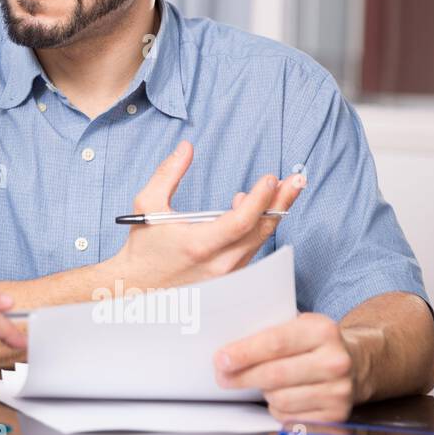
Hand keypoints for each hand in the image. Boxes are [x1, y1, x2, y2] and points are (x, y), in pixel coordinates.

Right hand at [109, 140, 305, 288]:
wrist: (137, 287)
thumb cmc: (143, 246)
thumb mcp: (147, 204)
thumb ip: (168, 173)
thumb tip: (187, 147)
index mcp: (198, 245)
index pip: (240, 221)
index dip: (259, 199)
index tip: (270, 178)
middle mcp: (218, 264)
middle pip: (261, 231)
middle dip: (281, 202)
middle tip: (296, 180)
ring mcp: (227, 275)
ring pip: (260, 241)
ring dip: (271, 214)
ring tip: (279, 189)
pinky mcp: (230, 279)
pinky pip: (252, 250)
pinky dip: (258, 229)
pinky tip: (256, 211)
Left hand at [214, 313, 356, 423]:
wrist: (356, 363)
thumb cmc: (314, 343)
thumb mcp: (296, 325)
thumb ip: (266, 333)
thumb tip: (227, 353)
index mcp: (322, 330)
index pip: (275, 343)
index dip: (244, 353)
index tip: (221, 359)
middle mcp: (335, 361)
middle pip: (274, 375)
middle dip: (242, 377)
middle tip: (224, 377)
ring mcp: (339, 391)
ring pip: (280, 399)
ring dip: (263, 393)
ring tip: (264, 383)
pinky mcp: (337, 415)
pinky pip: (290, 417)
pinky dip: (278, 409)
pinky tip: (283, 396)